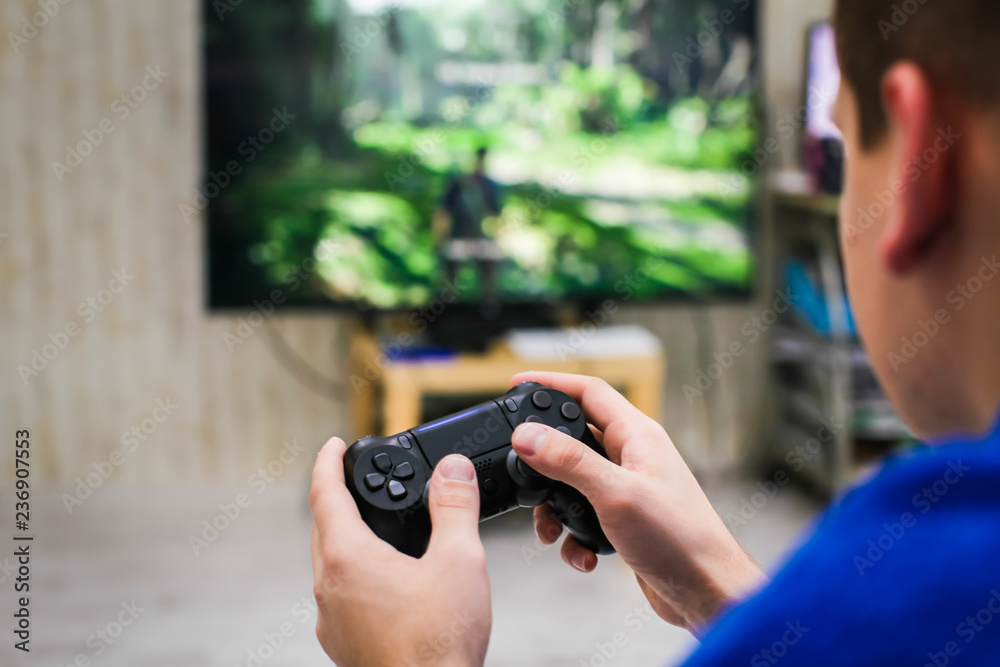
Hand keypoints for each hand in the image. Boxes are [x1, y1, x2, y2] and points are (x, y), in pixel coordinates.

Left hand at [310, 438, 491, 666]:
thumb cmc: (439, 644)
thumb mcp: (459, 561)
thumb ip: (454, 507)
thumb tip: (453, 469)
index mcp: (348, 559)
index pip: (324, 495)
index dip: (327, 463)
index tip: (333, 444)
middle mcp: (329, 588)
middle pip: (323, 528)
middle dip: (337, 498)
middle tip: (357, 480)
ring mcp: (332, 619)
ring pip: (328, 563)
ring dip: (345, 536)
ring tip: (375, 526)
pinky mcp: (343, 643)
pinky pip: (339, 594)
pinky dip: (354, 572)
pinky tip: (384, 579)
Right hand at [510, 372, 766, 635]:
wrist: (707, 592)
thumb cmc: (680, 539)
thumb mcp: (616, 494)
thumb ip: (569, 461)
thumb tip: (527, 436)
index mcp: (638, 435)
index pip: (589, 392)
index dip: (552, 383)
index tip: (517, 384)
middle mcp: (633, 456)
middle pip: (575, 436)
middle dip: (544, 456)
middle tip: (519, 465)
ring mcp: (629, 486)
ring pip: (574, 481)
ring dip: (556, 506)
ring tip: (550, 529)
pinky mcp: (625, 518)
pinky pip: (585, 515)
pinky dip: (574, 534)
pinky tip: (581, 553)